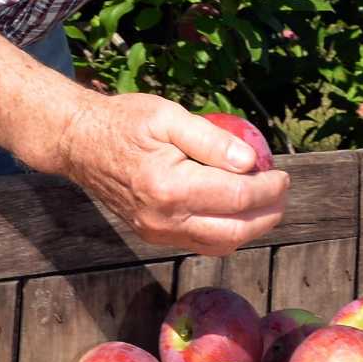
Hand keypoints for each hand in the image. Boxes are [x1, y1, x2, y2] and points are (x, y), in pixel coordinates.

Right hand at [48, 91, 289, 255]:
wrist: (79, 143)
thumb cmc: (124, 122)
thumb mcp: (168, 117)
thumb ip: (212, 140)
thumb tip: (251, 161)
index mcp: (170, 187)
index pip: (237, 197)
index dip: (268, 188)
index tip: (283, 174)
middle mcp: (164, 219)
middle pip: (235, 231)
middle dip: (268, 214)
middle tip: (282, 192)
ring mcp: (157, 233)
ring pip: (219, 244)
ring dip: (251, 228)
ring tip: (267, 203)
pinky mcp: (153, 236)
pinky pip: (200, 243)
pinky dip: (226, 232)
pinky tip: (237, 211)